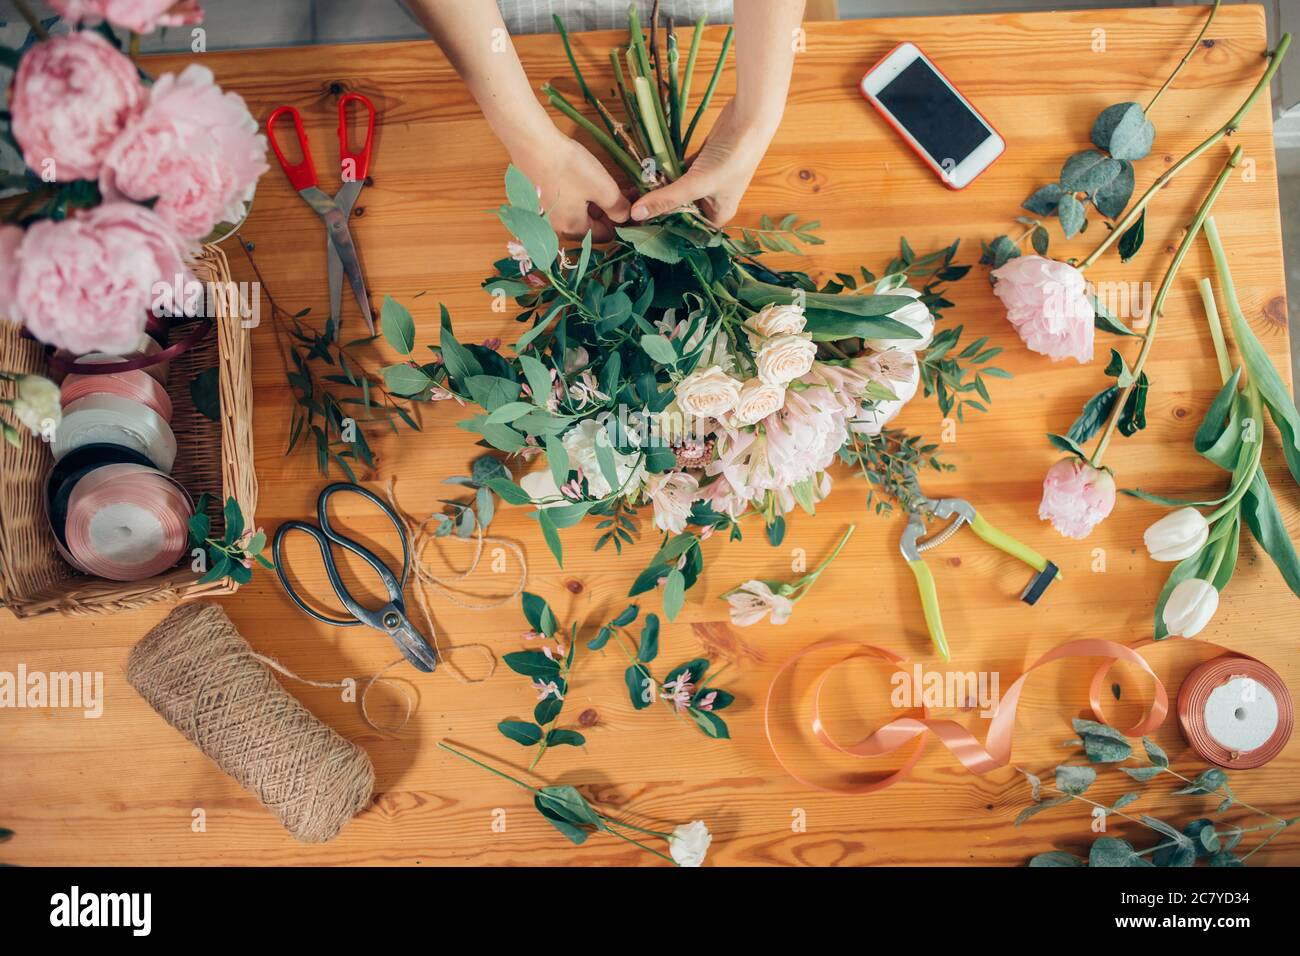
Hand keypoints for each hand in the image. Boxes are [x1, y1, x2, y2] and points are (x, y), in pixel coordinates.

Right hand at [510, 127, 630, 241]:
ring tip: (601, 182)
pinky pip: (562, 203)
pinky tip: (578, 177)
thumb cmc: (569, 167)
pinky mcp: (535, 199)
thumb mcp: (603, 189)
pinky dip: (575, 194)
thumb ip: (619, 208)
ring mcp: (543, 214)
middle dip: (607, 209)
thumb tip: (625, 217)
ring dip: (592, 201)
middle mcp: (556, 228)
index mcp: (573, 230)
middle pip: (590, 225)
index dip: (622, 220)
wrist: (531, 143)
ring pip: (577, 213)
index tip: (630, 200)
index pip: (606, 235)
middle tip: (619, 190)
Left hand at [629, 100, 774, 225]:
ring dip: (657, 190)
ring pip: (676, 191)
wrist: (750, 118)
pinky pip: (677, 173)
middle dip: (656, 209)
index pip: (687, 231)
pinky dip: (664, 173)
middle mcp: (712, 202)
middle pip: (679, 211)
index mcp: (717, 215)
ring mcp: (706, 181)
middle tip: (629, 210)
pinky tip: (644, 174)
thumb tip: (636, 214)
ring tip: (631, 192)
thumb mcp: (697, 183)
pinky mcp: (700, 162)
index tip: (638, 230)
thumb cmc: (733, 157)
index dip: (663, 231)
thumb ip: (666, 198)